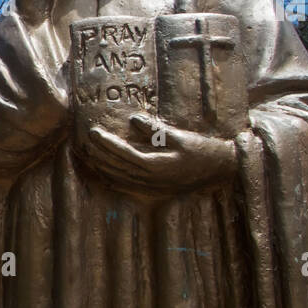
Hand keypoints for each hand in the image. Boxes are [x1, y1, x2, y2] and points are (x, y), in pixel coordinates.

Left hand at [84, 114, 239, 190]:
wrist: (223, 170)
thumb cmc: (204, 151)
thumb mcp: (181, 137)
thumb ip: (155, 130)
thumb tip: (133, 119)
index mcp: (156, 166)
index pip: (124, 154)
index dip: (107, 144)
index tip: (94, 132)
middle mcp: (151, 179)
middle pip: (118, 167)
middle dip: (99, 154)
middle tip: (85, 142)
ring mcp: (153, 186)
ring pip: (121, 178)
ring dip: (103, 167)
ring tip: (89, 155)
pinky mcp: (156, 188)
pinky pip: (129, 185)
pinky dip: (115, 179)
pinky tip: (105, 174)